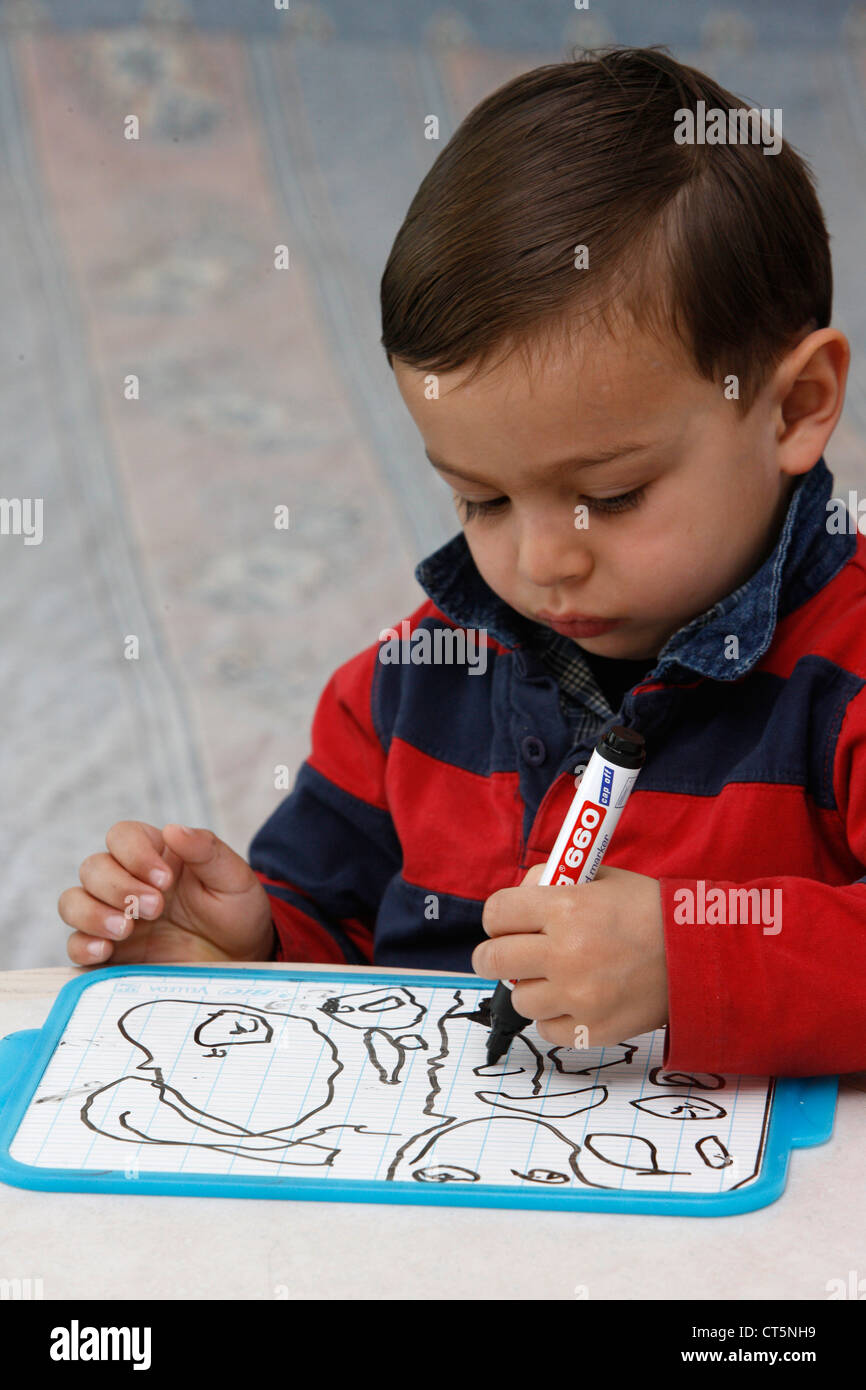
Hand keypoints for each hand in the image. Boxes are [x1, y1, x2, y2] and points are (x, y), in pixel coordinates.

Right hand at [58, 822, 274, 965]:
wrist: (240, 961)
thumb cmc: (236, 913)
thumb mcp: (233, 879)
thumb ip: (207, 851)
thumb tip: (174, 829)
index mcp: (155, 856)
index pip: (122, 836)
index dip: (135, 853)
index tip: (165, 880)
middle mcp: (127, 882)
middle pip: (93, 868)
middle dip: (119, 887)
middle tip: (156, 909)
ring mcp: (113, 916)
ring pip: (73, 902)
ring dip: (92, 913)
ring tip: (126, 929)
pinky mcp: (109, 953)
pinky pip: (75, 944)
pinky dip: (82, 945)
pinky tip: (105, 951)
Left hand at [471, 862, 667, 1047]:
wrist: (701, 956)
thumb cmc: (649, 912)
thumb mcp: (602, 879)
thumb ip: (554, 884)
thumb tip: (514, 906)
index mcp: (566, 907)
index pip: (496, 913)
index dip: (498, 917)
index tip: (506, 923)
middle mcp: (566, 953)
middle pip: (493, 960)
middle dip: (495, 955)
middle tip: (509, 955)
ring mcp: (578, 996)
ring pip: (520, 999)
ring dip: (531, 988)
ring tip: (557, 977)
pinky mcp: (592, 1030)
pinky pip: (547, 1029)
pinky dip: (556, 1017)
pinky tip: (576, 1000)